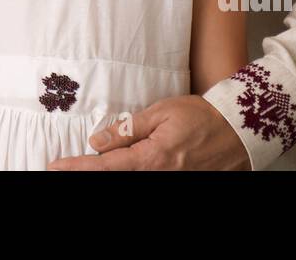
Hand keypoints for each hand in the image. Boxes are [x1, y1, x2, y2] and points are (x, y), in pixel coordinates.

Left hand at [46, 94, 249, 169]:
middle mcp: (161, 176)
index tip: (55, 166)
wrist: (240, 130)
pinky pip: (150, 179)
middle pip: (116, 178)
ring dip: (109, 171)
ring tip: (87, 164)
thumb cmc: (202, 116)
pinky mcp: (181, 183)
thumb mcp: (161, 113)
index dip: (78, 167)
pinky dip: (131, 172)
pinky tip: (119, 165)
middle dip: (89, 172)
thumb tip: (97, 141)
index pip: (106, 166)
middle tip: (65, 167)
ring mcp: (173, 183)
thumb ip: (128, 129)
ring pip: (132, 180)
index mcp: (153, 158)